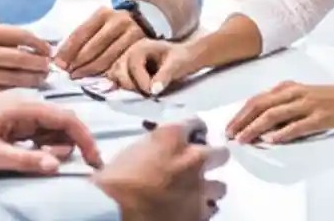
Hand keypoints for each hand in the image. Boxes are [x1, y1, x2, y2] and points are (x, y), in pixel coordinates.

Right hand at [0, 22, 51, 96]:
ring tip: (42, 79)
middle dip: (38, 63)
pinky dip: (15, 91)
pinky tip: (24, 90)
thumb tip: (24, 43)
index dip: (37, 42)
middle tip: (49, 67)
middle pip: (19, 58)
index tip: (47, 48)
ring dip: (31, 79)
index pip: (18, 35)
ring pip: (12, 77)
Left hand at [0, 94, 103, 174]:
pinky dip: (43, 147)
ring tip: (38, 162)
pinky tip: (33, 157)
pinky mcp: (12, 123)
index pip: (65, 117)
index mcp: (20, 105)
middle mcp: (23, 104)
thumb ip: (24, 159)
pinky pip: (38, 133)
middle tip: (58, 167)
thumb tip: (56, 165)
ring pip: (51, 128)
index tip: (94, 160)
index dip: (84, 138)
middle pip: (62, 122)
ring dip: (55, 147)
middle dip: (70, 145)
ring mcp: (18, 113)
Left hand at [53, 7, 143, 78]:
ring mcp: (131, 34)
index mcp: (103, 14)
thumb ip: (81, 37)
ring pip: (107, 57)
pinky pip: (120, 63)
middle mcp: (118, 21)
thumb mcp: (98, 23)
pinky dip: (106, 71)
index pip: (81, 33)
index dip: (68, 50)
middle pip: (93, 46)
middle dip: (78, 63)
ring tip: (78, 77)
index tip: (58, 64)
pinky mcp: (140, 47)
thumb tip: (60, 58)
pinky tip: (96, 77)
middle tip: (68, 74)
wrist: (143, 20)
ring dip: (90, 70)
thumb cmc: (112, 25)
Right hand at [93, 118, 228, 220]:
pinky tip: (190, 209)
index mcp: (172, 137)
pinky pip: (209, 210)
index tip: (189, 134)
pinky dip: (201, 209)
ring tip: (197, 191)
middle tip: (199, 164)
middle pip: (220, 153)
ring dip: (209, 187)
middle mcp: (193, 158)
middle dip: (212, 157)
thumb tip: (160, 151)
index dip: (193, 129)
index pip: (195, 122)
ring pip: (220, 187)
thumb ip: (153, 147)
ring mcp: (199, 189)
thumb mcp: (130, 152)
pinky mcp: (199, 214)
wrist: (113, 212)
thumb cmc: (114, 180)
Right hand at [106, 39, 201, 95]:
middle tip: (147, 93)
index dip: (141, 81)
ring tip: (141, 92)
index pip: (133, 66)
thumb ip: (164, 76)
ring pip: (114, 74)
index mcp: (141, 47)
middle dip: (131, 85)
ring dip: (125, 86)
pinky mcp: (124, 69)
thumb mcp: (176, 65)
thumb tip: (153, 90)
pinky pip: (115, 77)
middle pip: (119, 70)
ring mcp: (125, 60)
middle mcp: (129, 51)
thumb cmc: (181, 59)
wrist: (184, 57)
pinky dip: (120, 85)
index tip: (153, 92)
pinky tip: (132, 92)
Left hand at [226, 80, 333, 143]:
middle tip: (230, 134)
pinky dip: (282, 133)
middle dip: (242, 120)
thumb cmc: (328, 98)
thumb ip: (281, 105)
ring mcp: (307, 105)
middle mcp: (294, 93)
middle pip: (261, 105)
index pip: (257, 99)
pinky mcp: (319, 117)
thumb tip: (260, 123)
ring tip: (244, 138)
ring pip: (274, 115)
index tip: (229, 126)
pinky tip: (271, 140)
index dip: (240, 113)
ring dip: (256, 127)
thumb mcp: (301, 95)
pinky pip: (297, 125)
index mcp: (287, 88)